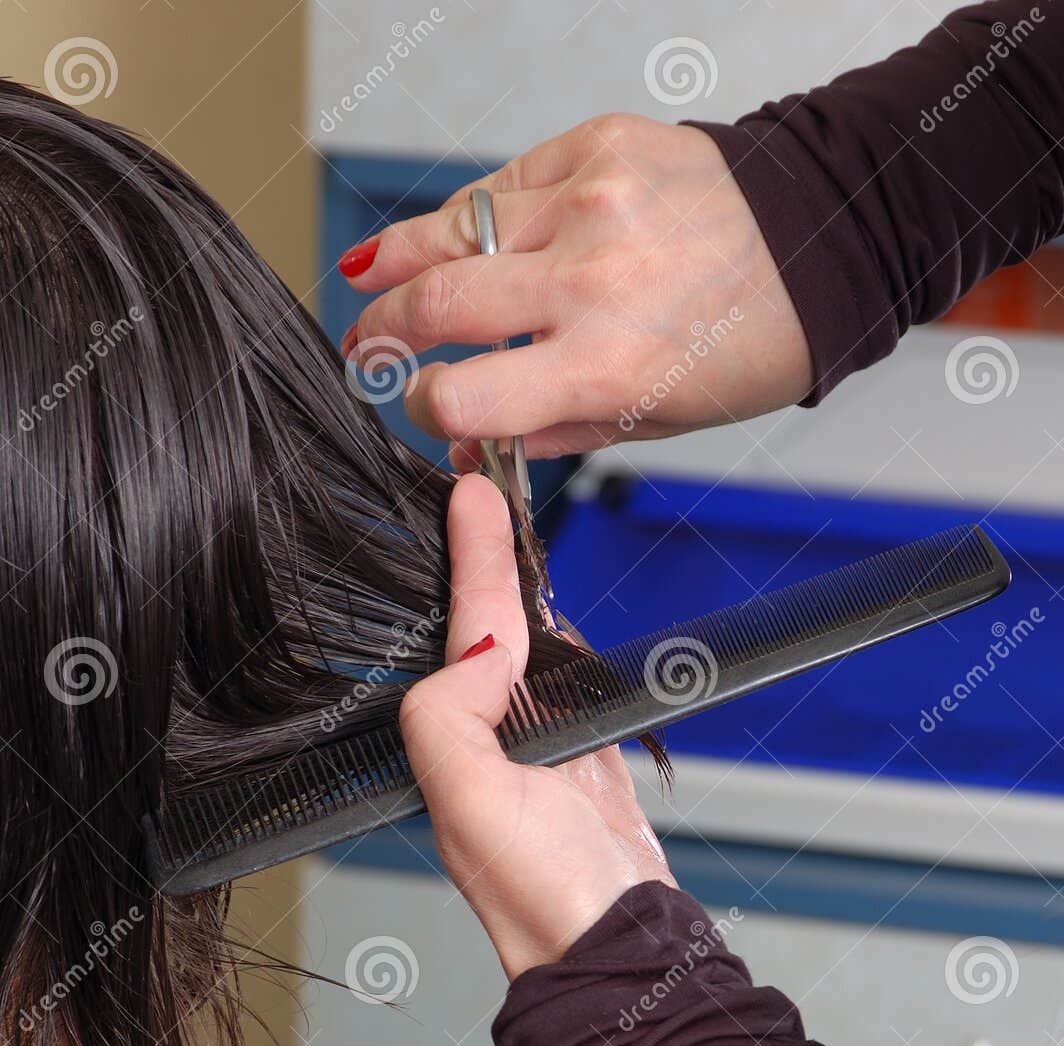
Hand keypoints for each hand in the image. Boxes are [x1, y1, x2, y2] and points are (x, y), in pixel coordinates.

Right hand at [340, 113, 812, 459]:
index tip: (421, 405)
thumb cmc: (748, 340)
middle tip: (365, 346)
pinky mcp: (598, 144)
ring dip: (398, 259)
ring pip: (452, 227)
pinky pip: (504, 183)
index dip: (424, 407)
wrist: (821, 238)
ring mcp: (590, 200)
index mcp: (608, 364)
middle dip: (383, 330)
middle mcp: (592, 278)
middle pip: (435, 300)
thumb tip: (470, 439)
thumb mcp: (656, 418)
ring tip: (375, 280)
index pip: (463, 394)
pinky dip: (475, 215)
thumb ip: (553, 429)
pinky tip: (464, 237)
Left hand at [399, 474, 675, 978]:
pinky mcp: (589, 772)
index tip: (468, 492)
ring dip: (525, 600)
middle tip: (482, 492)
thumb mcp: (472, 799)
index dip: (468, 561)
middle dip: (486, 566)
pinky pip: (577, 694)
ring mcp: (541, 759)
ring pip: (533, 659)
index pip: (461, 634)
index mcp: (451, 748)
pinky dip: (572, 654)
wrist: (619, 952)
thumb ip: (454, 712)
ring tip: (503, 533)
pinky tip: (561, 626)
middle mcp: (489, 749)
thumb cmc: (542, 898)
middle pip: (488, 635)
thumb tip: (483, 647)